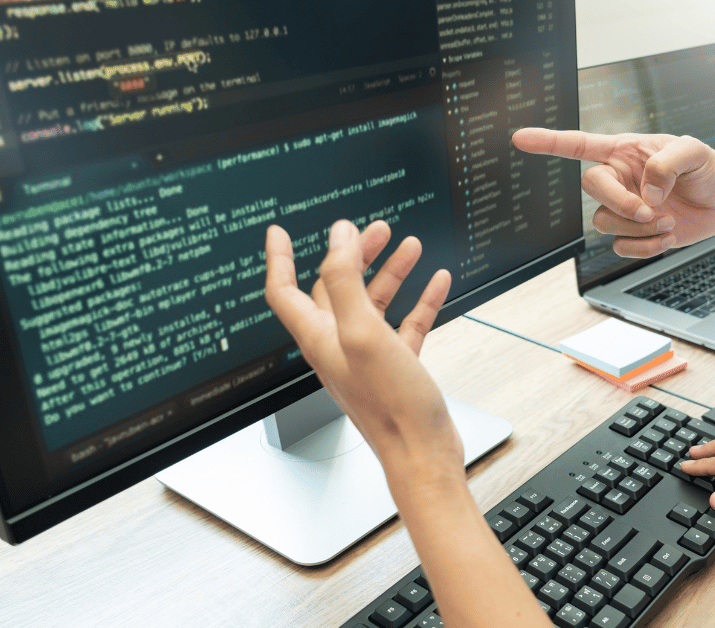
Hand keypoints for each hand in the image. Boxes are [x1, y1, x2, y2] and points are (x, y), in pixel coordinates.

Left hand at [264, 219, 462, 485]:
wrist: (423, 454)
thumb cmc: (391, 406)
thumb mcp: (363, 331)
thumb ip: (345, 279)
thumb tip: (338, 238)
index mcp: (319, 338)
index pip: (283, 290)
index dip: (278, 258)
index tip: (279, 231)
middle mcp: (339, 345)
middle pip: (336, 288)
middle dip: (354, 253)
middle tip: (374, 230)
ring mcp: (369, 357)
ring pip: (375, 302)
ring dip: (390, 271)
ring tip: (409, 245)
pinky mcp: (398, 367)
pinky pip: (406, 324)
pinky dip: (420, 300)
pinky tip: (436, 282)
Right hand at [512, 128, 714, 256]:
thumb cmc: (708, 168)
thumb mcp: (694, 151)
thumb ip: (667, 164)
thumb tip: (645, 191)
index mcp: (624, 151)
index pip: (578, 145)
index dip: (548, 142)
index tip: (520, 139)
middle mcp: (618, 179)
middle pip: (591, 188)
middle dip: (621, 203)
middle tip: (651, 210)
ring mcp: (624, 208)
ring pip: (604, 222)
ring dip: (638, 227)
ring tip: (668, 221)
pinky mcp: (633, 234)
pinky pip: (621, 247)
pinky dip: (646, 247)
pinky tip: (667, 236)